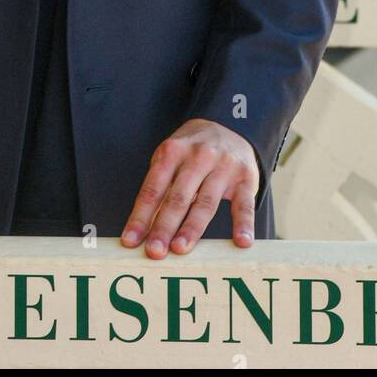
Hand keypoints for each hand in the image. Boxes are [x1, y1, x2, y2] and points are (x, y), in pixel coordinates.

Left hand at [120, 118, 259, 256]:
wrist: (229, 125)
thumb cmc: (192, 151)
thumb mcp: (171, 157)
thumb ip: (160, 188)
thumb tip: (143, 229)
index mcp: (173, 151)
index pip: (153, 188)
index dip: (141, 216)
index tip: (130, 240)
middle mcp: (198, 157)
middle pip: (178, 197)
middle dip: (164, 226)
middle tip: (154, 251)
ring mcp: (224, 167)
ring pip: (206, 202)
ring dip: (192, 228)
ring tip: (180, 249)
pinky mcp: (246, 178)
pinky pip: (245, 204)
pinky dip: (244, 224)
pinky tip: (241, 242)